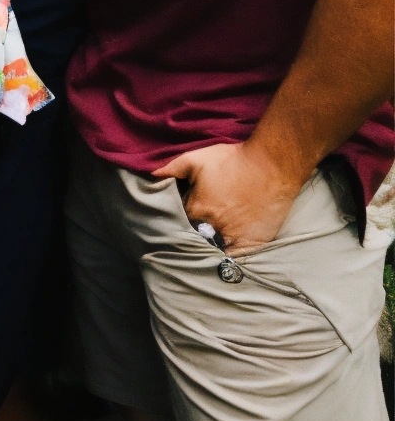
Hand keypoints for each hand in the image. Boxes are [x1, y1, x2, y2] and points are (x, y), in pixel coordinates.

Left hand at [157, 141, 296, 253]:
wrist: (272, 165)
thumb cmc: (232, 160)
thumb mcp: (196, 159)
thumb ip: (170, 169)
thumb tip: (149, 176)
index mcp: (197, 209)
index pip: (177, 224)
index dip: (175, 224)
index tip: (174, 224)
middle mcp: (214, 227)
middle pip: (195, 239)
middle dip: (190, 239)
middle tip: (188, 239)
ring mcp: (236, 237)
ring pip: (215, 251)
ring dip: (209, 250)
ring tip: (203, 252)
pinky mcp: (255, 243)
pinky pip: (238, 259)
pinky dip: (229, 260)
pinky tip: (223, 261)